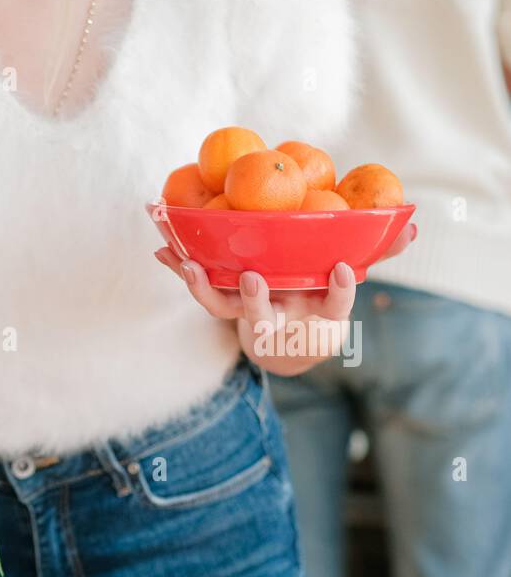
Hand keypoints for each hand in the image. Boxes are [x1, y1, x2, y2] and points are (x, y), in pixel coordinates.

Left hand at [154, 222, 415, 375]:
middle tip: (254, 280)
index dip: (338, 292)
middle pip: (263, 315)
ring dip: (203, 288)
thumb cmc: (318, 307)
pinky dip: (182, 270)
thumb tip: (414, 227)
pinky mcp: (223, 309)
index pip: (333, 306)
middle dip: (256, 301)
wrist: (285, 350)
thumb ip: (377, 257)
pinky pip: (199, 289)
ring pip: (222, 306)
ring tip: (188, 263)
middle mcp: (279, 319)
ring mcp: (247, 317)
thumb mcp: (346, 290)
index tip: (343, 271)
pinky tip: (162, 250)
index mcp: (316, 316)